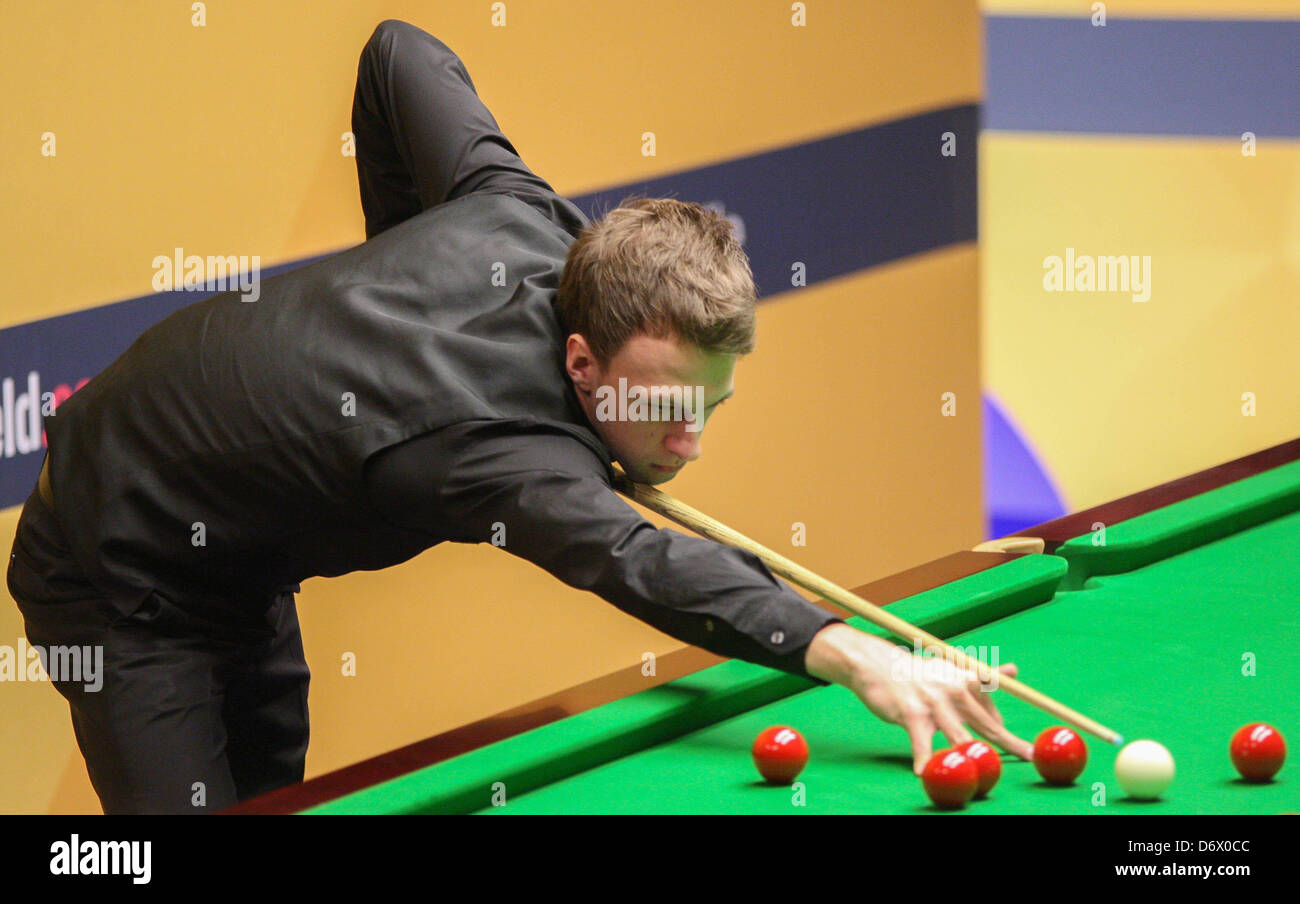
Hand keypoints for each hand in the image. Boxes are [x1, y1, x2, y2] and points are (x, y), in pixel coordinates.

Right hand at [805, 623, 1034, 773]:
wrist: (878, 664)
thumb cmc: (918, 673)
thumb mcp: (951, 669)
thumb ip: (982, 677)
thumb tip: (1015, 672)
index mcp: (968, 680)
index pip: (993, 713)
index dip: (1003, 734)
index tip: (1023, 750)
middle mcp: (956, 689)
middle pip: (988, 726)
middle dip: (1009, 745)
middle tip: (1028, 757)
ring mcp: (935, 702)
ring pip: (960, 739)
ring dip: (971, 759)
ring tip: (980, 778)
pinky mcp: (912, 713)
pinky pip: (922, 744)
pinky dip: (924, 759)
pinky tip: (923, 771)